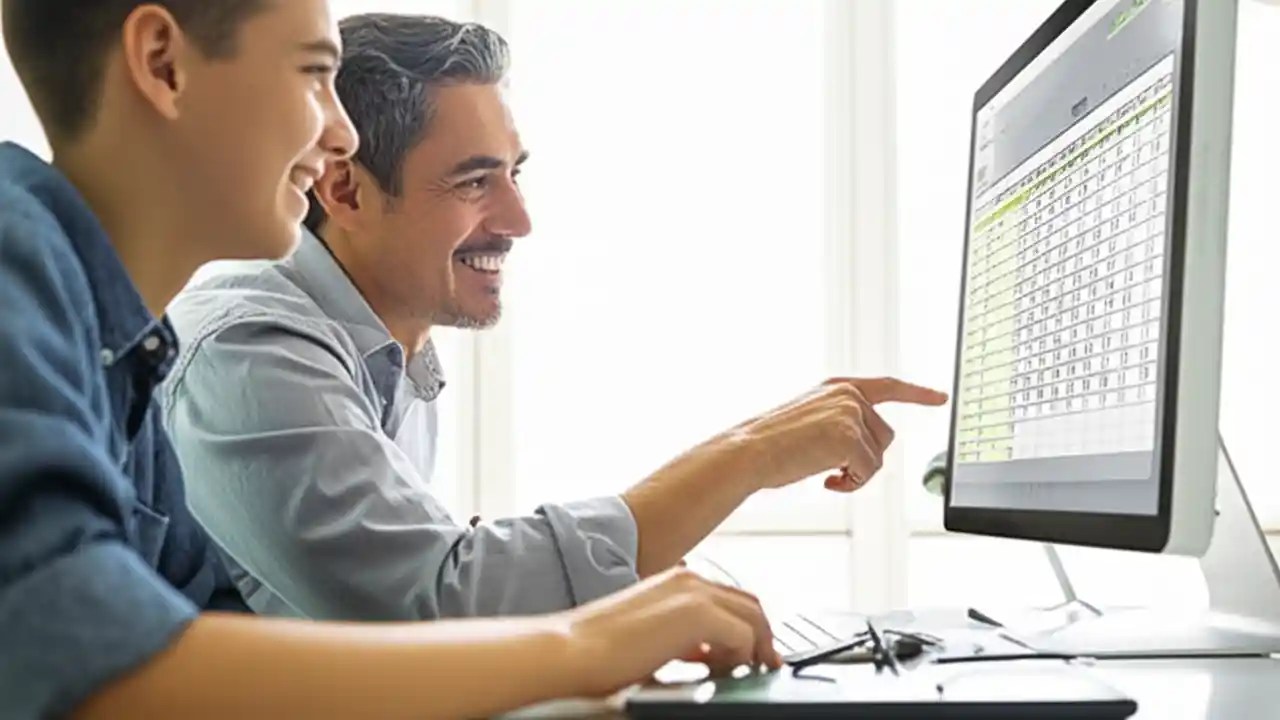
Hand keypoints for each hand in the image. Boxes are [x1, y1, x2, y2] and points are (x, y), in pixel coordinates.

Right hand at [558, 566, 780, 697]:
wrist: (572, 652)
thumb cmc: (599, 651)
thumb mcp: (652, 639)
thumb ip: (683, 641)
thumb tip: (708, 656)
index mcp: (676, 582)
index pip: (729, 598)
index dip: (748, 627)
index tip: (752, 655)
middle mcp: (689, 579)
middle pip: (749, 603)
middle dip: (762, 635)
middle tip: (764, 665)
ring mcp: (694, 592)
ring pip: (753, 615)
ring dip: (757, 646)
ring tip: (750, 673)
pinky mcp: (697, 613)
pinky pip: (744, 635)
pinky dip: (743, 657)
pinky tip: (725, 674)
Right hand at [735, 377, 947, 492]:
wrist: (750, 451)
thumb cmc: (772, 444)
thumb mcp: (811, 419)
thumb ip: (841, 420)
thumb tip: (870, 446)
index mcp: (837, 387)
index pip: (887, 386)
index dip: (916, 393)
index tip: (939, 397)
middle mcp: (847, 394)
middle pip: (885, 436)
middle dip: (864, 458)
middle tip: (832, 468)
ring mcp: (850, 413)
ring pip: (878, 457)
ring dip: (855, 472)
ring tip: (824, 472)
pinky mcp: (849, 436)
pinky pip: (868, 471)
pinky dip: (850, 484)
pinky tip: (826, 480)